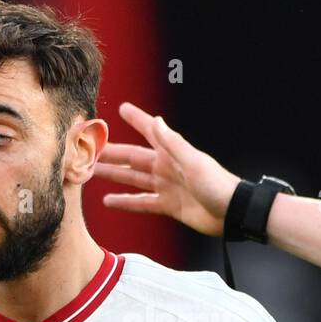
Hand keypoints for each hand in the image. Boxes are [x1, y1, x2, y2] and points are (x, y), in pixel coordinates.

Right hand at [95, 102, 240, 236]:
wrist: (231, 212)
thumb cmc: (216, 183)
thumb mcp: (193, 160)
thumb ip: (172, 142)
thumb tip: (155, 120)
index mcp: (172, 152)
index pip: (150, 131)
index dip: (137, 119)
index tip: (122, 109)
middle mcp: (166, 167)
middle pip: (133, 158)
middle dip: (112, 153)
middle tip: (89, 150)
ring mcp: (166, 186)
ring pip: (133, 179)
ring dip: (113, 176)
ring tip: (92, 173)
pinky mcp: (168, 206)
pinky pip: (141, 203)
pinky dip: (125, 202)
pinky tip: (109, 201)